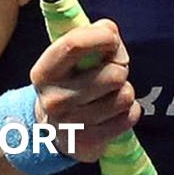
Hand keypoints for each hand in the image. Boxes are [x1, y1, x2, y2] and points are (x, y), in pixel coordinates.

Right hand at [29, 19, 140, 162]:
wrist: (54, 128)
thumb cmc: (72, 79)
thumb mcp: (71, 56)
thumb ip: (92, 35)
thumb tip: (109, 32)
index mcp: (44, 73)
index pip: (75, 44)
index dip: (103, 37)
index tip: (112, 39)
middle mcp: (53, 100)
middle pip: (114, 74)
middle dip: (120, 68)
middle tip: (110, 73)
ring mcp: (70, 125)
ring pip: (124, 97)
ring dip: (125, 92)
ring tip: (109, 93)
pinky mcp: (87, 142)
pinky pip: (129, 117)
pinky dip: (129, 112)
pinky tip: (113, 112)